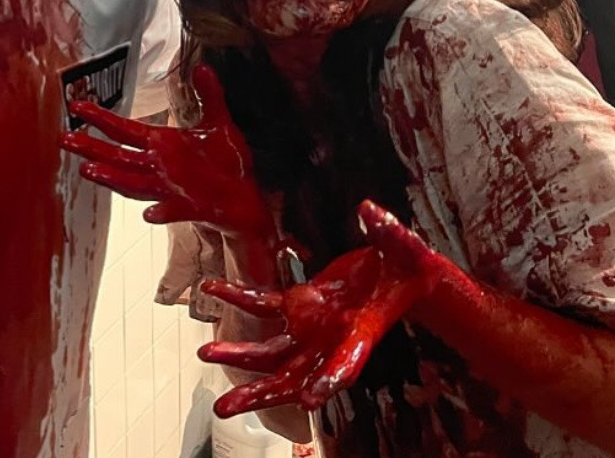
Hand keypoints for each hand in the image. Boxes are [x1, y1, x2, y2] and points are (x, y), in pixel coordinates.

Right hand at [61, 64, 274, 236]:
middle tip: (64, 139)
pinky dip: (163, 212)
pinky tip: (148, 214)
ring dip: (114, 179)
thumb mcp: (220, 123)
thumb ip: (210, 95)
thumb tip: (202, 65)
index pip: (125, 130)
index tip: (76, 106)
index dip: (101, 118)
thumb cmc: (229, 163)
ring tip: (88, 170)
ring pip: (136, 184)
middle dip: (92, 148)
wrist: (249, 199)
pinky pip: (175, 210)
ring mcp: (174, 189)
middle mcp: (161, 167)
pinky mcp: (195, 207)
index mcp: (163, 145)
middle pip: (119, 157)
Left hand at [198, 201, 443, 416]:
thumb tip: (370, 209)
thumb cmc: (409, 266)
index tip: (309, 402)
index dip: (329, 381)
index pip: (346, 362)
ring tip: (205, 353)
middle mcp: (331, 337)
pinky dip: (237, 297)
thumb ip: (390, 232)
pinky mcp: (301, 304)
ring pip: (271, 351)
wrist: (399, 275)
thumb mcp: (408, 249)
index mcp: (362, 331)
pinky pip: (262, 305)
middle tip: (225, 406)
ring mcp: (313, 324)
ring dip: (238, 355)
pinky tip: (211, 287)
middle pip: (293, 375)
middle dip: (260, 392)